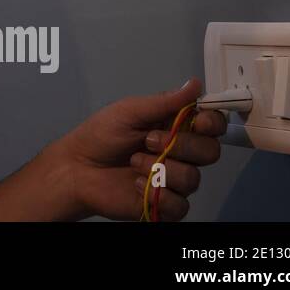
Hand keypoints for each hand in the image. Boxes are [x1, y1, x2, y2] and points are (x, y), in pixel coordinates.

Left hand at [51, 77, 226, 220]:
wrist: (78, 168)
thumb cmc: (101, 135)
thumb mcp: (129, 112)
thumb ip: (164, 102)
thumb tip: (195, 84)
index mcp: (176, 127)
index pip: (212, 125)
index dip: (212, 123)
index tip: (198, 122)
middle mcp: (181, 154)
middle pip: (210, 151)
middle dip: (181, 146)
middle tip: (148, 141)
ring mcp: (175, 181)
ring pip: (193, 178)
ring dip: (159, 169)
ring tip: (133, 162)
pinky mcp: (166, 205)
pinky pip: (180, 205)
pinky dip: (157, 194)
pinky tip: (136, 184)